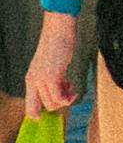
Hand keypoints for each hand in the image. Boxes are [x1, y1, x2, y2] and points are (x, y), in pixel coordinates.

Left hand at [21, 7, 76, 121]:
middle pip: (40, 109)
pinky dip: (68, 97)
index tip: (54, 109)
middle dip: (56, 106)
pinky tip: (73, 89)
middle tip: (67, 94)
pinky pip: (59, 97)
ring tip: (72, 89)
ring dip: (64, 100)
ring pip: (51, 104)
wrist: (58, 28)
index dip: (40, 114)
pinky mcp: (52, 76)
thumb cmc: (56, 42)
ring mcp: (41, 80)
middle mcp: (33, 82)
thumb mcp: (49, 64)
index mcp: (30, 80)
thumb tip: (59, 90)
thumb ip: (50, 78)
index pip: (29, 108)